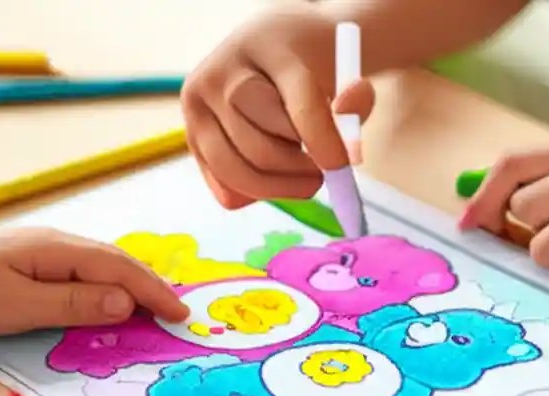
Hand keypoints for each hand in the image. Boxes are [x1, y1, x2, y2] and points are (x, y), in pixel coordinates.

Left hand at [0, 227, 188, 333]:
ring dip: (129, 285)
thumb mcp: (20, 306)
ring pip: (99, 263)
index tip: (181, 317)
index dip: (155, 293)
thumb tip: (125, 301)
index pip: (122, 270)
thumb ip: (76, 304)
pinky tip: (104, 298)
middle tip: (176, 316)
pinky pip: (80, 269)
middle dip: (150, 287)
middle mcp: (55, 241)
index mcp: (59, 250)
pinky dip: (104, 283)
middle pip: (116, 261)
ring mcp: (40, 248)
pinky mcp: (26, 258)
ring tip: (150, 309)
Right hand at [182, 5, 374, 208]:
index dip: (323, 142)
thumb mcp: (340, 68)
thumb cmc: (307, 62)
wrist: (265, 50)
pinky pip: (226, 190)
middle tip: (325, 173)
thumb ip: (357, 100)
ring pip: (240, 173)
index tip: (344, 167)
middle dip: (301, 171)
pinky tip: (275, 175)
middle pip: (262, 148)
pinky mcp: (191, 138)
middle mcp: (218, 75)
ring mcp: (196, 108)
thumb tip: (351, 151)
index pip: (298, 104)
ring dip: (282, 187)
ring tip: (307, 175)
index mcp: (265, 46)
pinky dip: (257, 195)